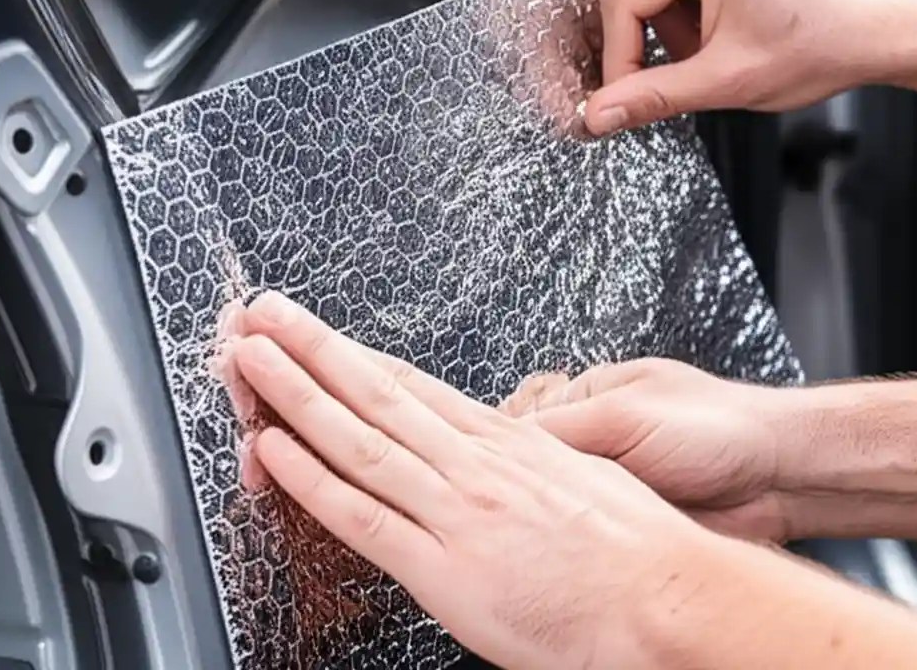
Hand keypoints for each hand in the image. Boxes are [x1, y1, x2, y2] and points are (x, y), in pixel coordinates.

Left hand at [231, 292, 712, 669]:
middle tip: (258, 314)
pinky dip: (312, 480)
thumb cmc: (638, 550)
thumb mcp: (584, 476)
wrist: (668, 602)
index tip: (311, 327)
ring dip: (295, 394)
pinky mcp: (445, 570)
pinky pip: (364, 516)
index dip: (351, 352)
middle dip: (308, 348)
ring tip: (247, 358)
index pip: (410, 383)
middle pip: (374, 392)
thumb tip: (506, 444)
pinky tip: (274, 449)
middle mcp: (472, 464)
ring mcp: (454, 512)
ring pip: (358, 439)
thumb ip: (530, 457)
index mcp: (504, 442)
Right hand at [503, 358, 793, 540]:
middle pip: (530, 466)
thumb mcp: (626, 414)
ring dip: (554, 516)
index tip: (489, 468)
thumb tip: (504, 436)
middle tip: (525, 499)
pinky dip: (578, 541)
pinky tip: (578, 545)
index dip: (502, 446)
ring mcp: (610, 481)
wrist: (781, 476)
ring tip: (555, 522)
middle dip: (527, 485)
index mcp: (587, 397)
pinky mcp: (627, 521)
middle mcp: (594, 439)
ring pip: (555, 506)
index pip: (518, 421)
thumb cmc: (720, 426)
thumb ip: (562, 424)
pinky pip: (585, 534)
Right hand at [585, 0, 912, 132]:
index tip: (620, 97)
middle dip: (633, 33)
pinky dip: (681, 13)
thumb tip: (600, 113)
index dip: (617, 56)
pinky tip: (714, 39)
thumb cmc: (824, 42)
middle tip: (655, 70)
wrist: (881, 32)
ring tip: (699, 52)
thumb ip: (655, 96)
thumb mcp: (728, 81)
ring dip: (657, 21)